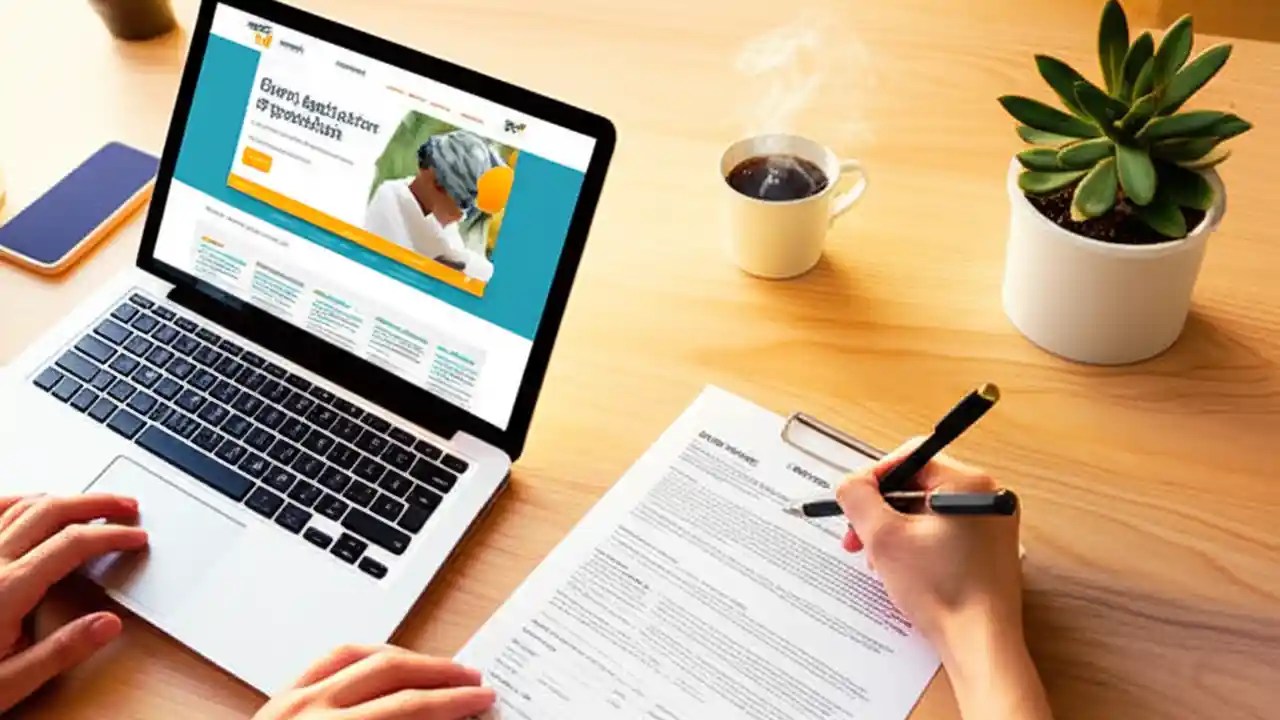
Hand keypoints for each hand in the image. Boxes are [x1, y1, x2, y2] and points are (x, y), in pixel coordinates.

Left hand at [0, 494, 148, 712]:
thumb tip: (107, 625)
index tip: (137, 538)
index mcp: (5, 591)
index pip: (72, 545)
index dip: (112, 536)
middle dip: (96, 504)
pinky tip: (30, 501)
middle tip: (128, 507)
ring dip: (62, 498)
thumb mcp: (5, 686)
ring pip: (20, 504)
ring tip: (91, 504)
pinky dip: (16, 499)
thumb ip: (59, 653)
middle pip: (51, 511)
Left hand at [253, 645, 494, 719]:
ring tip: (440, 669)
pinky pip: (331, 660)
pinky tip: (388, 661)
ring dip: (410, 659)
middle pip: (392, 673)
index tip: (482, 702)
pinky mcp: (279, 700)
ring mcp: (290, 702)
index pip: (409, 708)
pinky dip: (367, 654)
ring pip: (364, 656)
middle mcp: (310, 714)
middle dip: (441, 676)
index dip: (453, 704)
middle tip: (474, 684)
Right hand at [835, 439, 1022, 647]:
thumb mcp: (884, 537)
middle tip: (859, 536)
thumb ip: (858, 498)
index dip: (874, 478)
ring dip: (896, 529)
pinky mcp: (988, 548)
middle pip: (917, 484)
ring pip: (927, 510)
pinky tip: (902, 568)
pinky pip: (943, 530)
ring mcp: (991, 523)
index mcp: (968, 484)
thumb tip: (850, 482)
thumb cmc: (944, 593)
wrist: (979, 643)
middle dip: (881, 510)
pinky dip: (917, 543)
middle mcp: (987, 497)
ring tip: (880, 559)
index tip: (854, 502)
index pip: (909, 458)